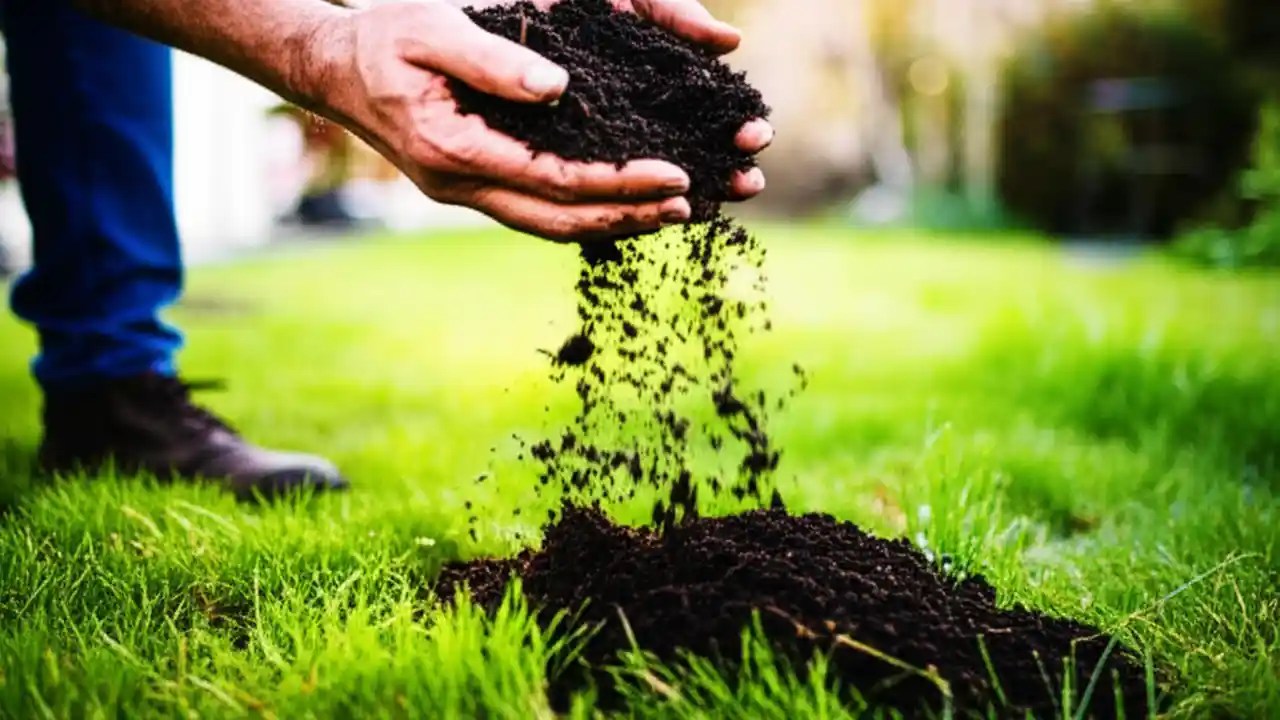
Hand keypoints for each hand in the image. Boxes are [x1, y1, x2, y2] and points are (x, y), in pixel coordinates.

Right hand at [307, 1, 769, 242]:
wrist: (331, 71)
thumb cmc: (382, 39)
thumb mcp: (432, 29)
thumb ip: (492, 59)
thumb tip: (558, 88)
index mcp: (454, 150)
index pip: (554, 180)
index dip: (618, 181)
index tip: (674, 174)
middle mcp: (461, 186)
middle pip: (560, 221)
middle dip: (628, 216)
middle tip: (688, 207)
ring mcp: (465, 194)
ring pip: (550, 226)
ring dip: (612, 223)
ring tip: (670, 214)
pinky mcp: (472, 187)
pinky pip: (537, 213)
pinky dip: (584, 213)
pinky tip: (622, 205)